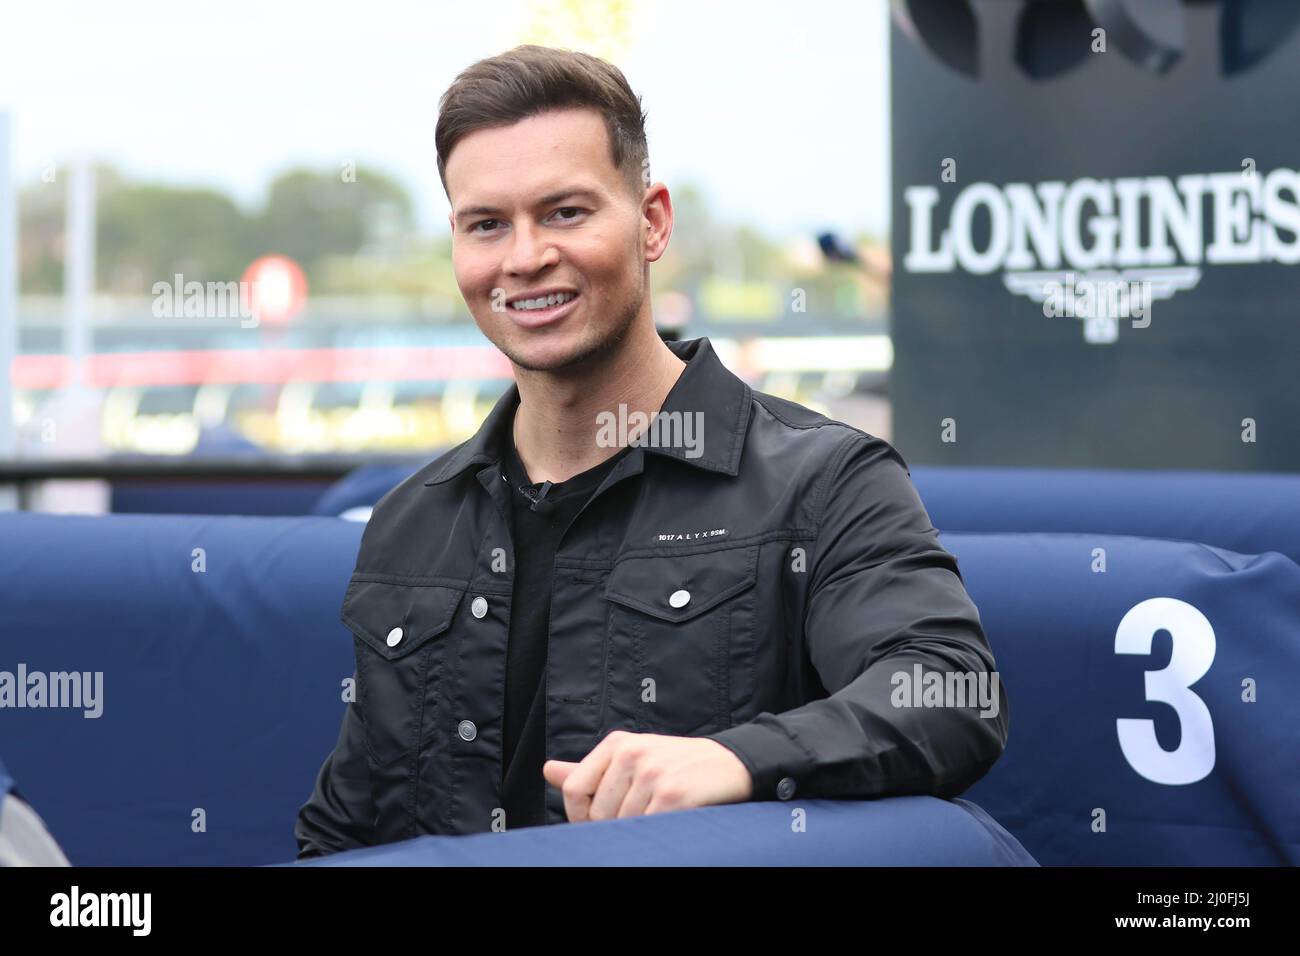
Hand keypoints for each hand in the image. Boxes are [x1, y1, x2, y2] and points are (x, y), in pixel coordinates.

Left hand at [542, 731, 753, 821]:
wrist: (730, 763)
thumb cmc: (675, 765)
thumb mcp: (631, 758)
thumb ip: (589, 770)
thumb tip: (548, 771)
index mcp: (617, 743)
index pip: (574, 789)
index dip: (580, 816)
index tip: (598, 821)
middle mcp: (632, 753)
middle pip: (596, 815)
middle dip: (613, 827)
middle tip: (640, 816)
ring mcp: (652, 773)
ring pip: (620, 826)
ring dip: (637, 831)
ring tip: (658, 816)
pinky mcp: (673, 795)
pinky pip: (645, 830)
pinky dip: (654, 834)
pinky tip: (668, 822)